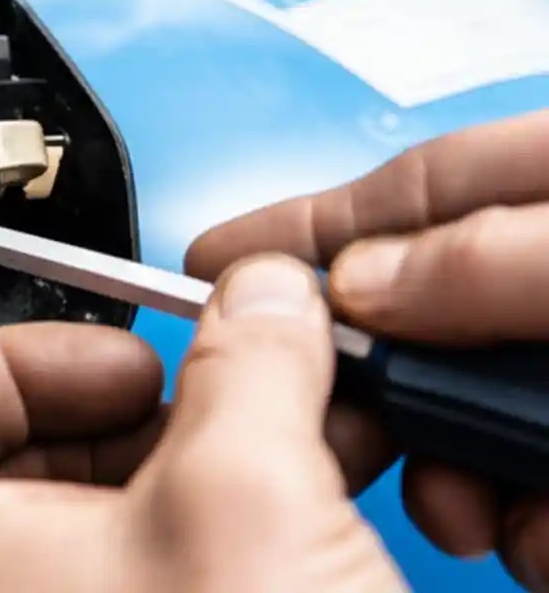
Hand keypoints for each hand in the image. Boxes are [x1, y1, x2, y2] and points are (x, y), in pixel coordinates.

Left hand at [0, 255, 405, 591]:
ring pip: (52, 523)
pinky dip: (167, 538)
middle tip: (200, 406)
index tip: (114, 354)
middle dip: (117, 413)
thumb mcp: (241, 499)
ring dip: (161, 475)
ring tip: (256, 463)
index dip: (22, 348)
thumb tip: (260, 300)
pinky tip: (258, 528)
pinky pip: (90, 579)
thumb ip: (246, 364)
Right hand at [185, 109, 548, 588]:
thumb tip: (364, 282)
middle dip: (376, 387)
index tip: (210, 260)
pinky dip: (520, 516)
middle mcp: (548, 279)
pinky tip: (539, 529)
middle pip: (419, 315)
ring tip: (472, 502)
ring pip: (462, 408)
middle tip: (336, 429)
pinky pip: (524, 477)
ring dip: (449, 469)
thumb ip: (484, 255)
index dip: (300, 232)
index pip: (404, 195)